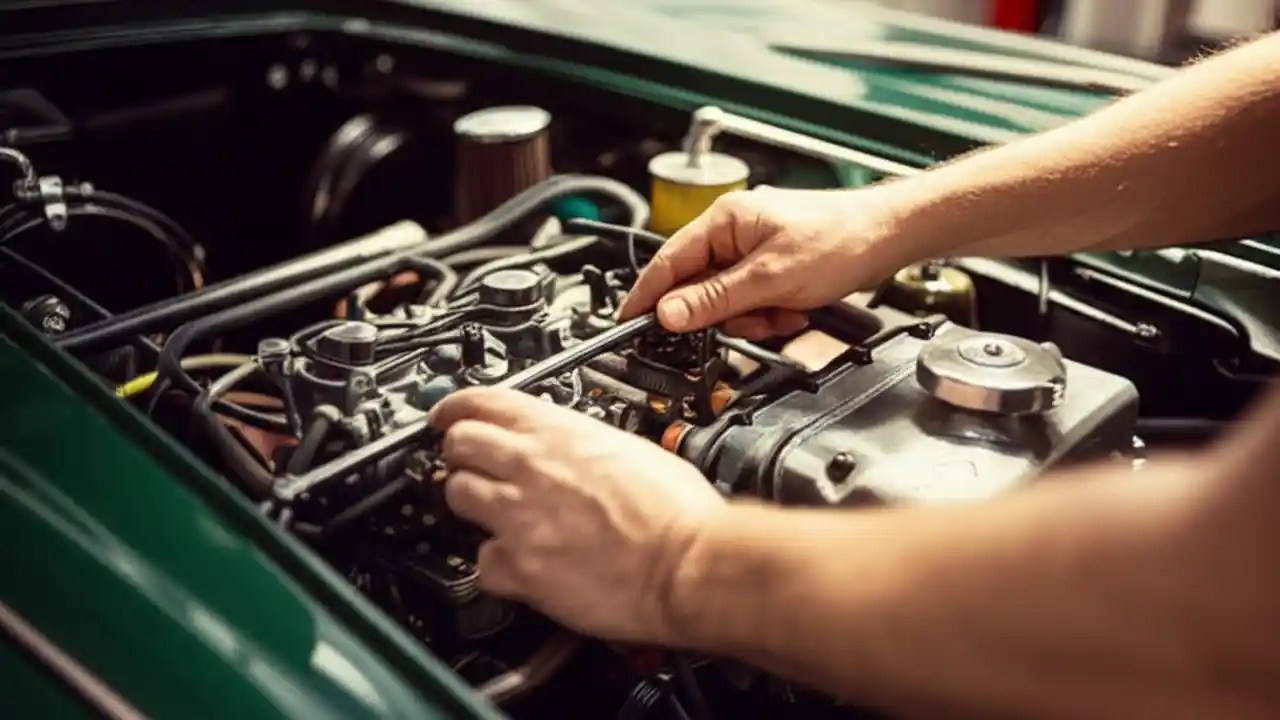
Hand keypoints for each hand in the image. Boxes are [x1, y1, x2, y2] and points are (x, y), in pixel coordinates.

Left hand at [428, 387, 725, 643]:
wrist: (690, 564)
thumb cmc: (678, 512)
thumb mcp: (633, 448)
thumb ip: (588, 445)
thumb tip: (577, 449)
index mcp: (560, 431)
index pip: (483, 401)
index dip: (456, 406)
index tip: (447, 413)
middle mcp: (531, 468)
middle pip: (458, 445)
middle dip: (460, 452)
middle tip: (468, 461)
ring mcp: (518, 518)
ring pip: (457, 495)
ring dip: (471, 501)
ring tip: (493, 511)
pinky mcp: (519, 567)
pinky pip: (482, 561)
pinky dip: (496, 564)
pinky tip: (518, 562)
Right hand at [619, 186, 905, 338]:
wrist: (889, 238)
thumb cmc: (840, 240)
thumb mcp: (769, 279)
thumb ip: (714, 299)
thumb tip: (668, 314)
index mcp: (723, 221)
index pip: (668, 261)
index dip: (647, 295)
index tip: (629, 322)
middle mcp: (733, 232)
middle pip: (699, 287)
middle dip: (724, 313)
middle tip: (749, 321)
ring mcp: (753, 250)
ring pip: (728, 300)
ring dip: (753, 317)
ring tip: (783, 313)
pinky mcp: (773, 267)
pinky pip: (753, 301)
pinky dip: (771, 313)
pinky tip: (795, 310)